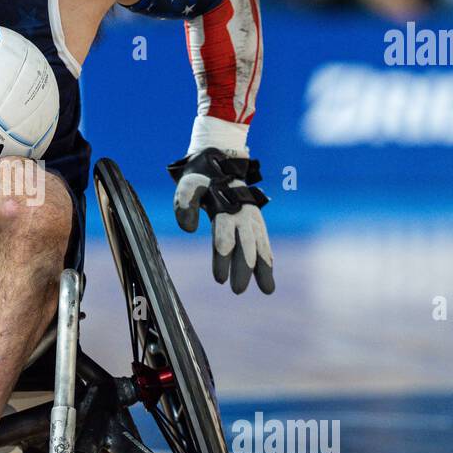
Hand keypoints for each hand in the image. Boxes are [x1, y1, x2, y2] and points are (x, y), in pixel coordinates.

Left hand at [169, 148, 274, 294]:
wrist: (218, 162)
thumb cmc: (199, 179)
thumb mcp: (187, 186)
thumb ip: (185, 205)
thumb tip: (189, 229)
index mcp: (225, 206)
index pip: (224, 235)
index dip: (222, 257)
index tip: (219, 279)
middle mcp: (242, 213)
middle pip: (245, 244)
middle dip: (243, 268)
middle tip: (238, 290)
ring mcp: (252, 218)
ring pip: (260, 245)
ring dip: (263, 268)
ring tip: (267, 290)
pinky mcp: (256, 222)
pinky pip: (264, 243)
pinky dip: (267, 260)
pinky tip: (268, 279)